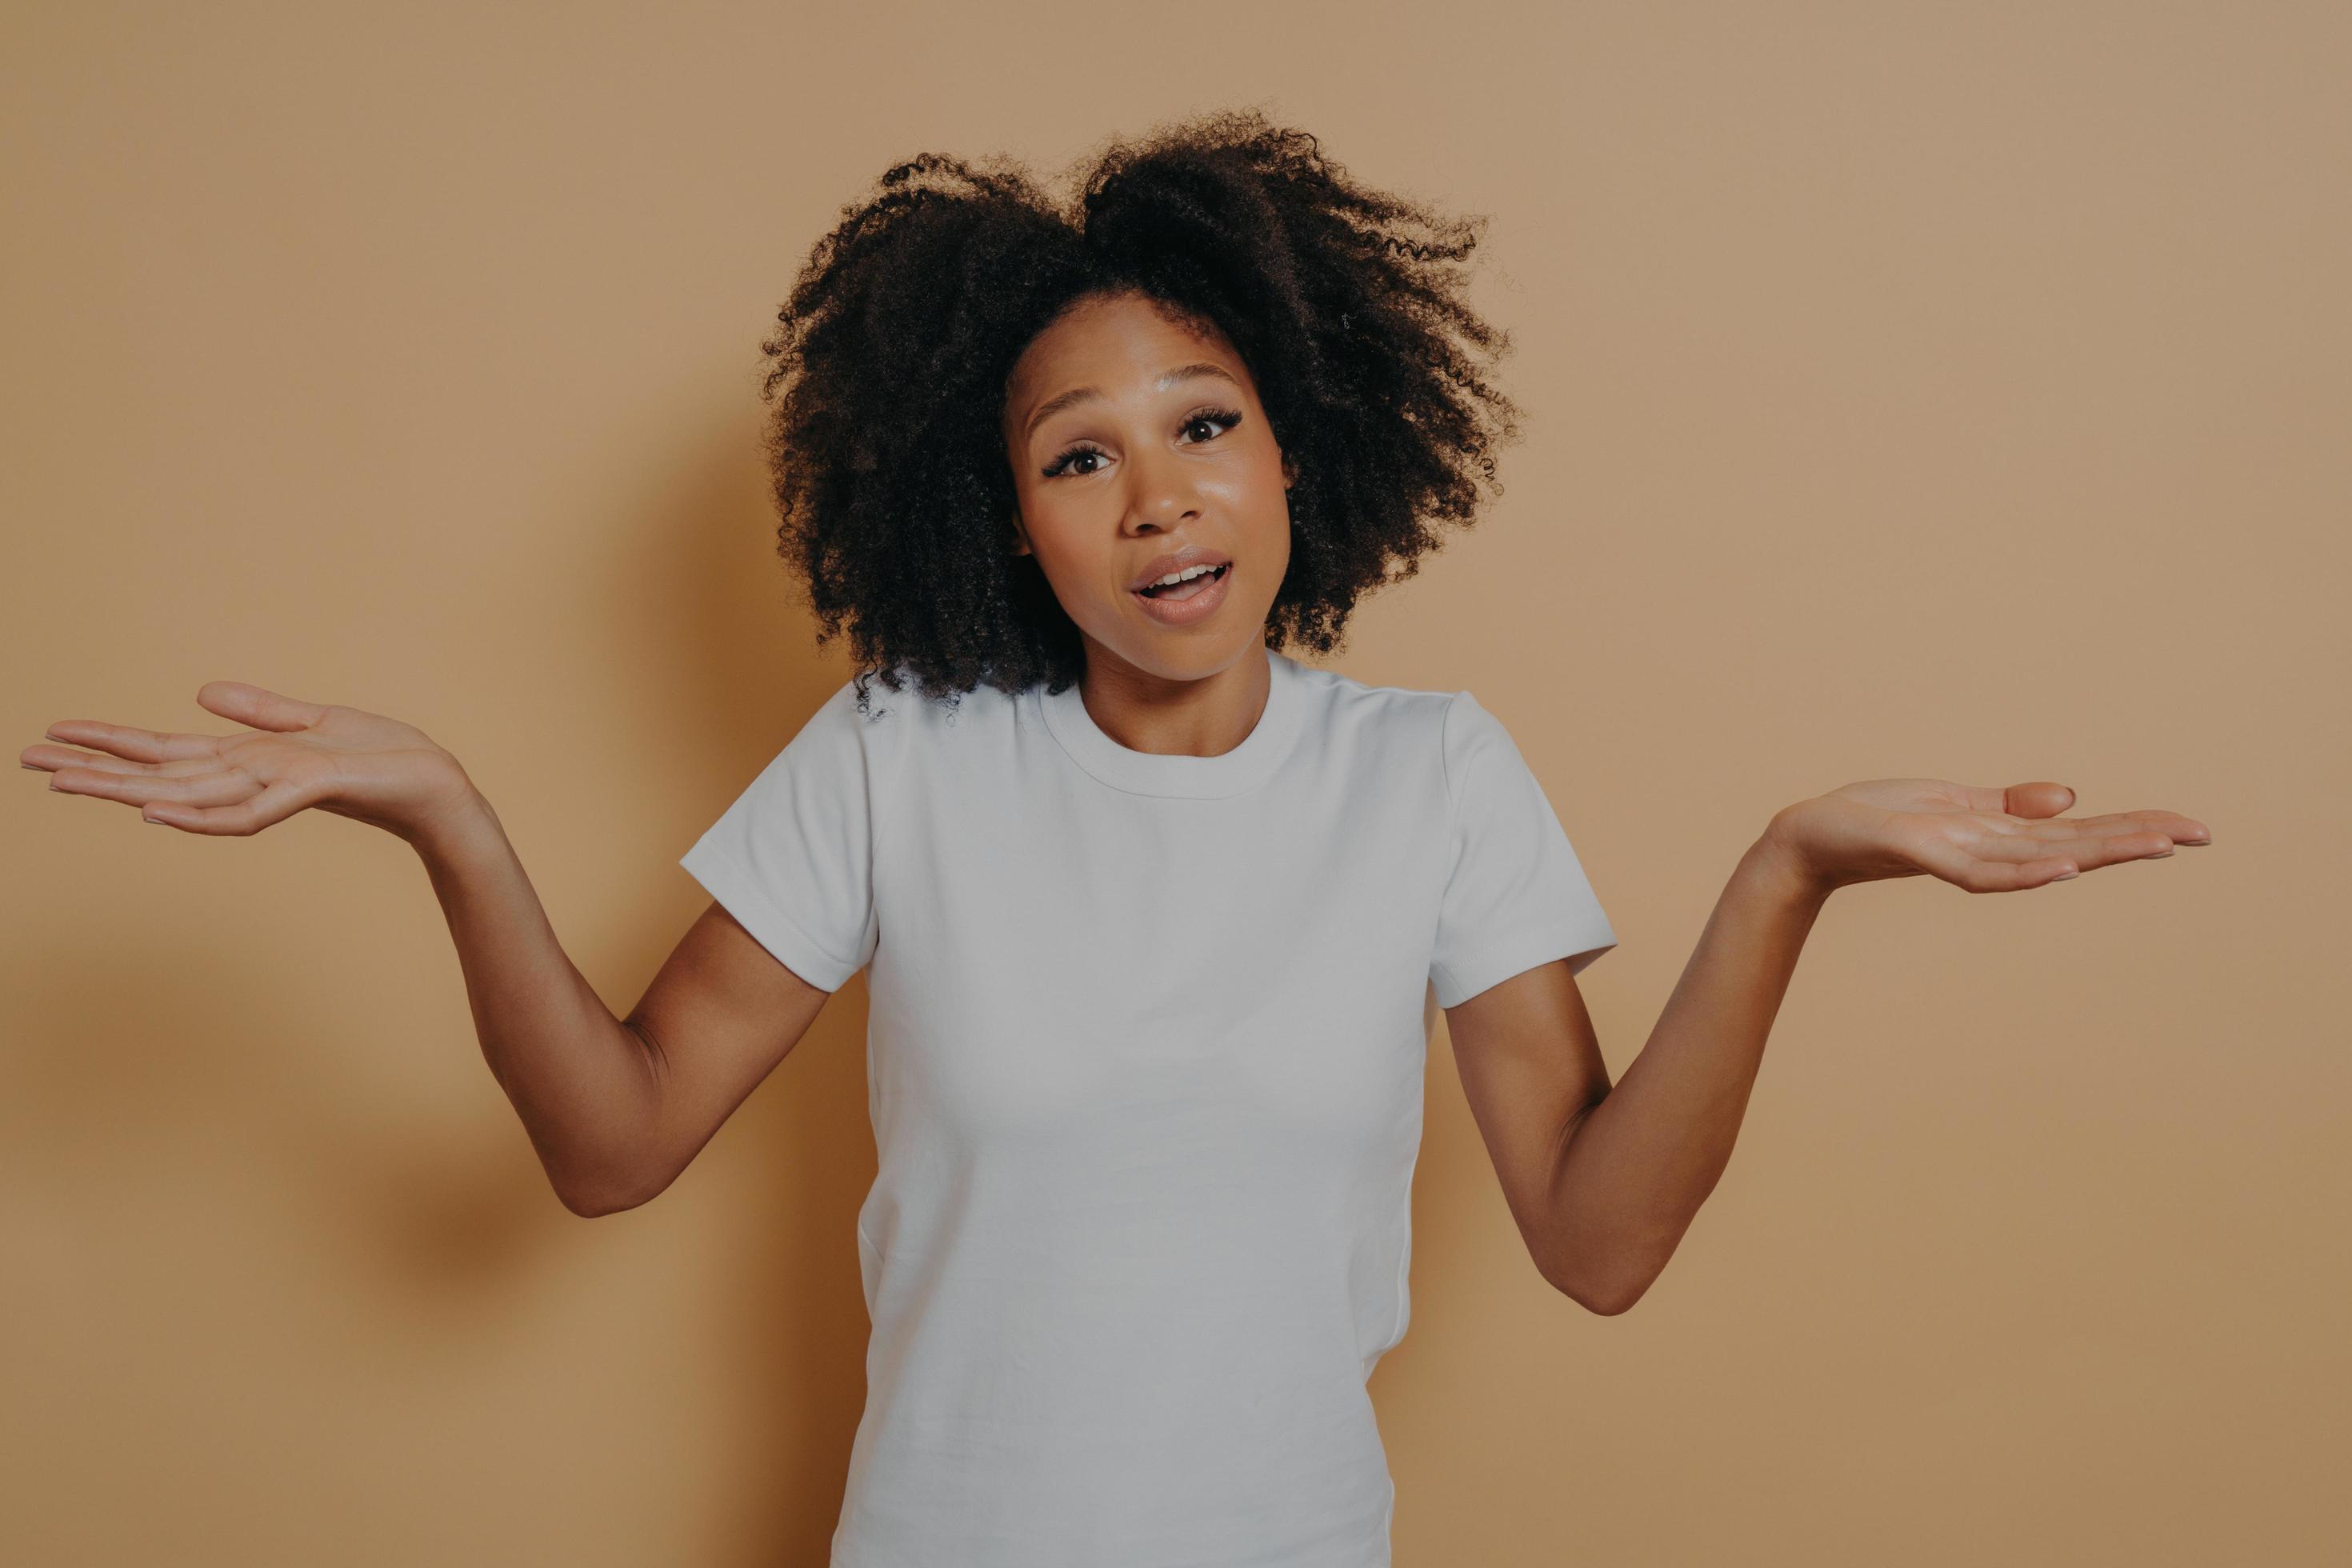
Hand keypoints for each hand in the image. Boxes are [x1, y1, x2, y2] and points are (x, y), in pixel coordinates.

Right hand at [23, 681, 480, 843]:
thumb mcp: (314, 720)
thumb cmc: (383, 756)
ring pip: (184, 793)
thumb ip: (258, 711)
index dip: (109, 742)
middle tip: (29, 762)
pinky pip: (244, 812)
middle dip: (92, 768)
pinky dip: (200, 815)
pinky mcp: (307, 791)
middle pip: (156, 772)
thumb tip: (201, 693)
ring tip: (67, 783)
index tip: (54, 736)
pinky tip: (155, 811)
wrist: (436, 783)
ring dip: (124, 788)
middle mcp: (249, 777)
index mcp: (246, 759)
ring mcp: (272, 788)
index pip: (163, 750)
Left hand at [1762, 778, 2211, 895]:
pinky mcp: (1922, 853)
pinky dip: (2023, 872)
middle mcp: (1988, 849)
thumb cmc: (1878, 820)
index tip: (2191, 828)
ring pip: (2040, 859)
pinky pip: (1980, 870)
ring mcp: (1959, 854)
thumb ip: (2008, 806)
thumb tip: (2070, 798)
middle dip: (2136, 839)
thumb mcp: (1952, 802)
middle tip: (2199, 835)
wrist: (1811, 838)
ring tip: (2152, 847)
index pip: (2080, 832)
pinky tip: (2064, 867)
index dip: (2134, 828)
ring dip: (2097, 853)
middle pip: (2075, 846)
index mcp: (1999, 834)